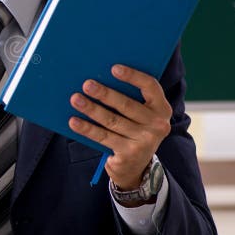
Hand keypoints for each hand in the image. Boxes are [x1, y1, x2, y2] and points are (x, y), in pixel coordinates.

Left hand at [68, 64, 171, 189]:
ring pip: (112, 121)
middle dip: (105, 94)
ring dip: (91, 109)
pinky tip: (73, 121)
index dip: (132, 76)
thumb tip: (98, 77)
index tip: (113, 68)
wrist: (135, 166)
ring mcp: (145, 141)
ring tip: (75, 99)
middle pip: (127, 105)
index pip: (150, 87)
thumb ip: (128, 97)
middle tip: (86, 84)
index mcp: (161, 108)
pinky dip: (87, 128)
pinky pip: (104, 137)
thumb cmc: (132, 128)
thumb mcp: (138, 114)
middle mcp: (158, 124)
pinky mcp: (129, 154)